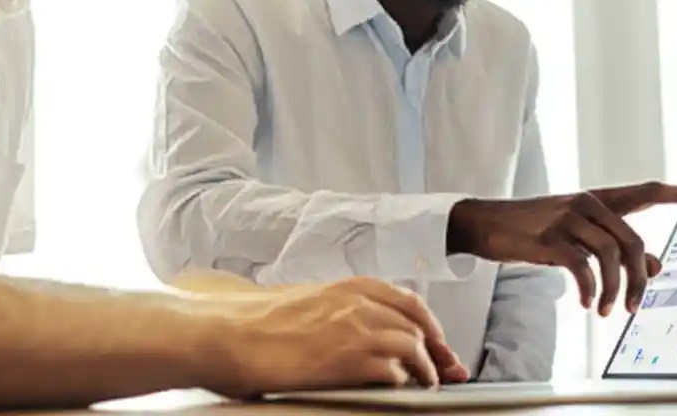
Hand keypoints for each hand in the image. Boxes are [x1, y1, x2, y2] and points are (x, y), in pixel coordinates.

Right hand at [197, 277, 467, 396]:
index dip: (430, 326)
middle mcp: (359, 303)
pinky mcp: (347, 359)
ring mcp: (355, 330)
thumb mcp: (310, 301)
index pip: (409, 302)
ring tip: (425, 384)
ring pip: (411, 347)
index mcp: (351, 287)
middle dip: (437, 350)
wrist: (229, 334)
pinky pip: (393, 371)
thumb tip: (364, 328)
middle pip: (417, 325)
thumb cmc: (258, 322)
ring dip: (424, 368)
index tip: (440, 344)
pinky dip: (401, 381)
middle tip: (447, 370)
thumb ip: (342, 309)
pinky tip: (397, 389)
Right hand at [447, 181, 676, 316]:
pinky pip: (582, 266)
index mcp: (600, 200)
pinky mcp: (550, 236)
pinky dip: (591, 289)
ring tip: (609, 311)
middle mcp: (589, 203)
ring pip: (611, 255)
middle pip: (633, 240)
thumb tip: (656, 265)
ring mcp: (569, 217)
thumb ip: (615, 247)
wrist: (489, 223)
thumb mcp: (579, 237)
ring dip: (616, 290)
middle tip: (636, 306)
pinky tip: (588, 303)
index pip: (647, 191)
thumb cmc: (537, 230)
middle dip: (640, 278)